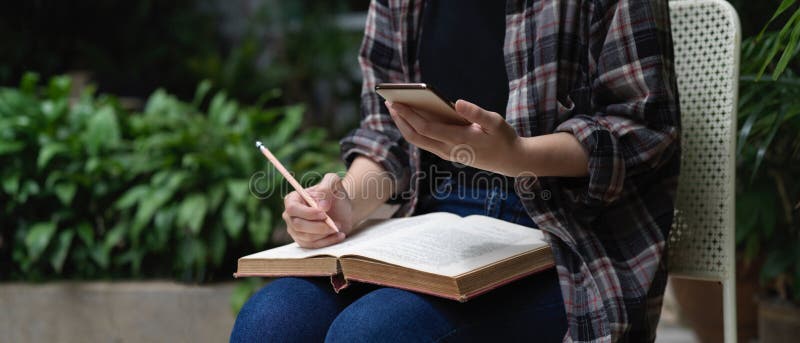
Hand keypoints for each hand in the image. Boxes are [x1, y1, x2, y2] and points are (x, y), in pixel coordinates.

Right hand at [282, 173, 352, 248]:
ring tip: (339, 226)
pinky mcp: (304, 242)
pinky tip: (339, 235)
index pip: (292, 208)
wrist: (342, 209)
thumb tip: (321, 206)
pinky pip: (313, 246)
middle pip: (297, 225)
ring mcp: (295, 230)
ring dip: (325, 234)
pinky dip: (328, 242)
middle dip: (318, 226)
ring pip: (306, 238)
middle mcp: (290, 216)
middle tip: (335, 223)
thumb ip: (326, 187)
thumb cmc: (335, 194)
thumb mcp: (333, 183)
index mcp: (292, 199)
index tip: (324, 214)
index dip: (307, 213)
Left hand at [387, 100, 521, 175]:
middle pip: (415, 136)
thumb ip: (476, 113)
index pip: (425, 128)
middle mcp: (448, 150)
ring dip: (404, 125)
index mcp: (458, 140)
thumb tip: (457, 102)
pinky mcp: (448, 153)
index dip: (408, 115)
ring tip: (396, 108)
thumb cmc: (503, 138)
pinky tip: (410, 117)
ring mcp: (446, 153)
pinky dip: (414, 129)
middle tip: (389, 102)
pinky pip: (425, 141)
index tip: (396, 102)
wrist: (510, 161)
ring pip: (418, 141)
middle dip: (400, 119)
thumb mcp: (495, 122)